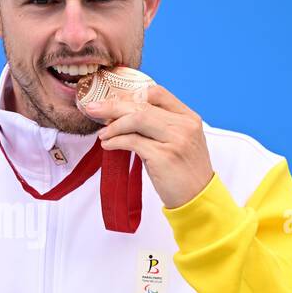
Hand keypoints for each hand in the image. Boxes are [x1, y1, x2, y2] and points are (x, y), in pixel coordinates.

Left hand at [81, 83, 215, 209]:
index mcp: (189, 118)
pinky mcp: (164, 157)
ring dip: (114, 125)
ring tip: (102, 134)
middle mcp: (184, 125)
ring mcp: (175, 140)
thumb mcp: (180, 142)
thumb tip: (122, 118)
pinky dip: (116, 141)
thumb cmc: (184, 172)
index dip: (131, 94)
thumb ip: (159, 127)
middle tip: (93, 108)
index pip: (157, 93)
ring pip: (136, 119)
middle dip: (113, 105)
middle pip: (142, 105)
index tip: (113, 101)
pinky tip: (108, 145)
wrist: (198, 199)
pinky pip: (132, 141)